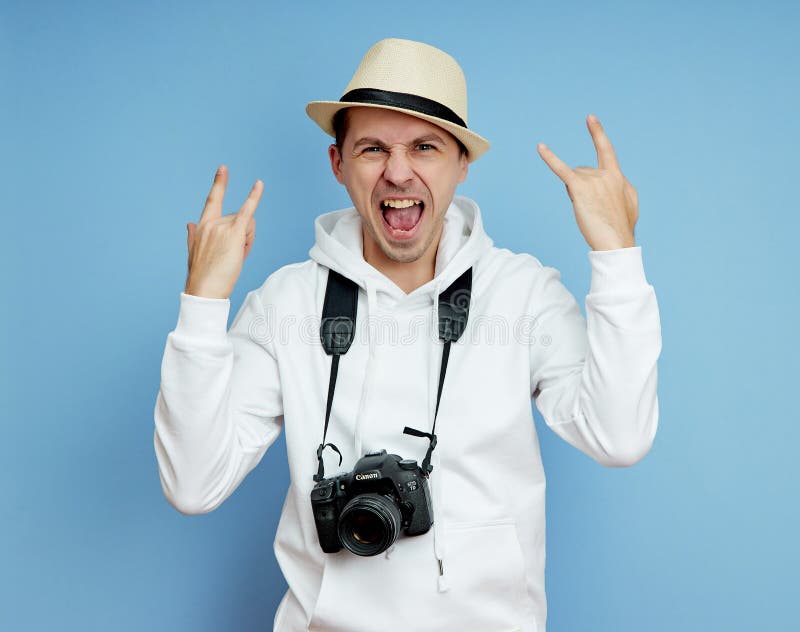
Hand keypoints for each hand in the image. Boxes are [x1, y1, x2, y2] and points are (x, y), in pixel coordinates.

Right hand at [184, 165, 262, 298]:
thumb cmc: (202, 276)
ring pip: (248, 226)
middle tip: (233, 257)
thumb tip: (188, 223)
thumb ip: (193, 236)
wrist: (204, 290)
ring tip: (235, 258)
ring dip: (248, 241)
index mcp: (201, 227)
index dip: (219, 184)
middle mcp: (211, 223)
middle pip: (240, 219)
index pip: (212, 201)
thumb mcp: (195, 253)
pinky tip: (259, 184)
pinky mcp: (233, 233)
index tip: (223, 169)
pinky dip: (254, 197)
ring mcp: (221, 227)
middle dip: (243, 237)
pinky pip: (247, 212)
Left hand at [537, 114, 637, 250]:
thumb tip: (614, 178)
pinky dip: (550, 158)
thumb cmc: (622, 227)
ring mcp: (593, 179)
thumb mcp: (629, 203)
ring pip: (573, 178)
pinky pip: (562, 170)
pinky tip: (540, 147)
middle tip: (592, 210)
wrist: (616, 241)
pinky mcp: (579, 188)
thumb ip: (621, 187)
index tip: (590, 118)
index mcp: (617, 177)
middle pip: (582, 172)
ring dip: (575, 193)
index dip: (597, 134)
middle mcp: (606, 174)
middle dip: (582, 188)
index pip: (606, 151)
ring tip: (587, 210)